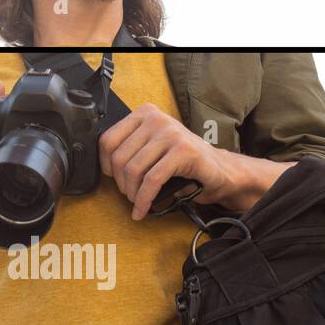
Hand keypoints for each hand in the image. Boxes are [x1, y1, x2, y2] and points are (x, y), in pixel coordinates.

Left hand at [98, 103, 228, 219]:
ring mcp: (171, 134)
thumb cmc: (183, 162)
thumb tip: (105, 168)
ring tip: (138, 202)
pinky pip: (152, 180)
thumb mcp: (152, 148)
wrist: (219, 170)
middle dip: (121, 184)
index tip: (113, 178)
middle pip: (120, 157)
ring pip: (134, 170)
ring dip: (133, 194)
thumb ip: (131, 149)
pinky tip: (143, 210)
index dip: (106, 165)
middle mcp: (157, 119)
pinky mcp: (183, 151)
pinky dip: (144, 200)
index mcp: (145, 114)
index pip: (108, 140)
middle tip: (130, 195)